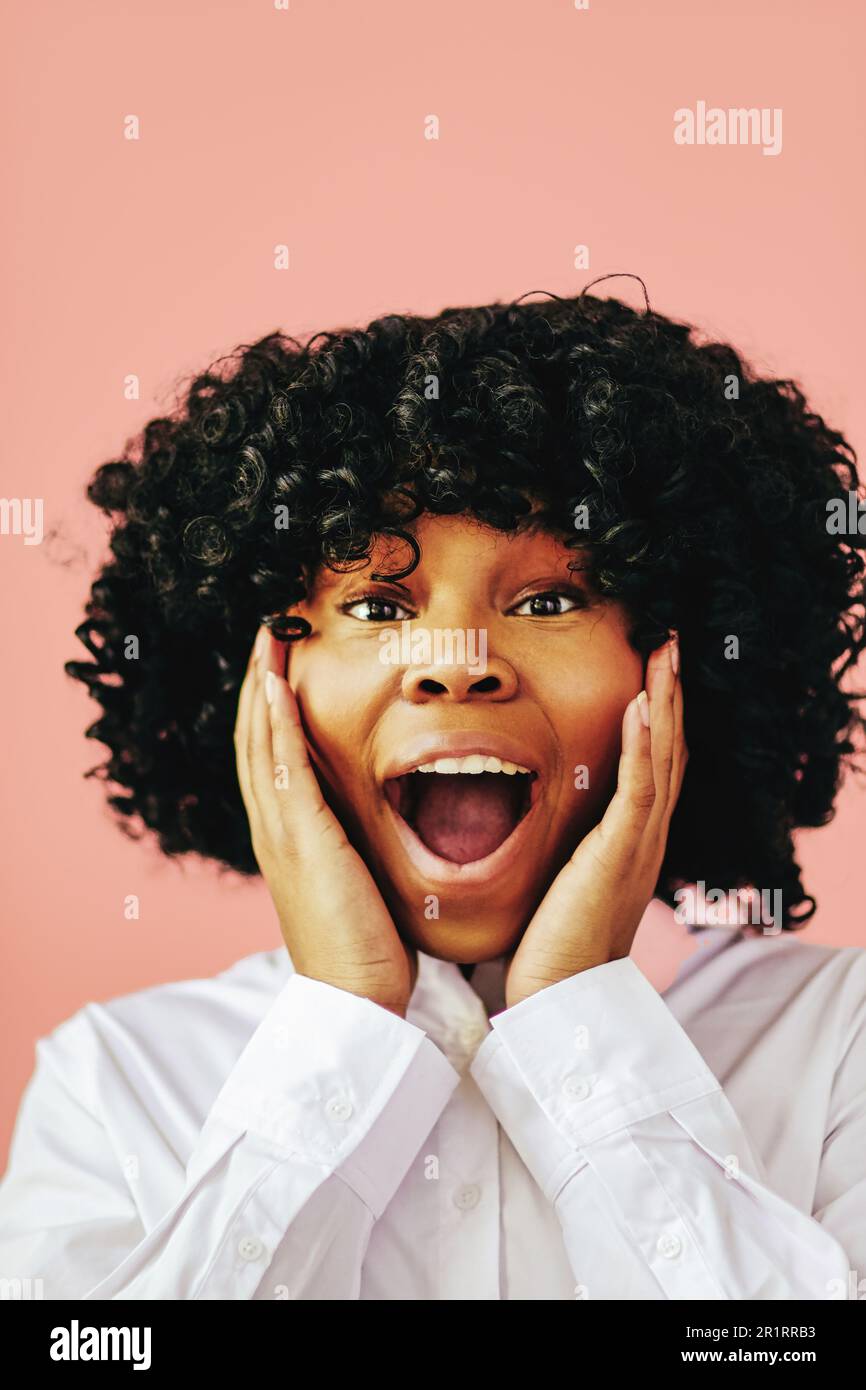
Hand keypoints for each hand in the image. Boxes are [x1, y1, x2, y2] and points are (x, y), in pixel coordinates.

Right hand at [234, 624, 417, 1017]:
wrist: (358, 1002)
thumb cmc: (368, 950)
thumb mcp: (359, 883)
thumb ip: (356, 848)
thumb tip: (373, 823)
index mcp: (289, 837)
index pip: (272, 755)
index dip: (270, 705)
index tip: (280, 660)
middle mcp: (275, 828)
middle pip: (254, 737)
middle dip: (258, 680)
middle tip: (267, 630)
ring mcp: (282, 833)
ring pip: (260, 742)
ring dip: (261, 684)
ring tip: (267, 636)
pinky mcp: (300, 839)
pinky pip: (280, 767)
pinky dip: (273, 721)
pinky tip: (275, 682)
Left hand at [504, 634, 686, 1008]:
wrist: (558, 998)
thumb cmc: (550, 946)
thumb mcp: (561, 880)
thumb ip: (563, 845)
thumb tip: (536, 817)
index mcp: (630, 841)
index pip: (653, 764)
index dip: (658, 715)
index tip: (652, 669)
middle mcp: (644, 836)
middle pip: (669, 749)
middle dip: (670, 693)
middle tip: (670, 642)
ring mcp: (638, 844)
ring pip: (663, 757)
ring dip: (664, 700)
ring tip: (664, 652)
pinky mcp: (620, 853)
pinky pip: (640, 788)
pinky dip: (643, 743)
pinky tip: (641, 704)